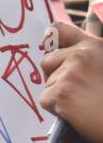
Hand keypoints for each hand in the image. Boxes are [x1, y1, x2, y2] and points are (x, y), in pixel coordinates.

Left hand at [39, 22, 102, 142]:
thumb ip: (90, 58)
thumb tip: (60, 49)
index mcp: (96, 46)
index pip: (61, 30)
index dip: (50, 38)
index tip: (48, 45)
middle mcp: (82, 54)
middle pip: (47, 61)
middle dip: (55, 76)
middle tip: (77, 90)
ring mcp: (70, 72)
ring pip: (48, 82)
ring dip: (59, 94)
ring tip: (83, 102)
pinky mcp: (61, 92)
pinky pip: (46, 100)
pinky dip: (57, 109)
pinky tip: (77, 112)